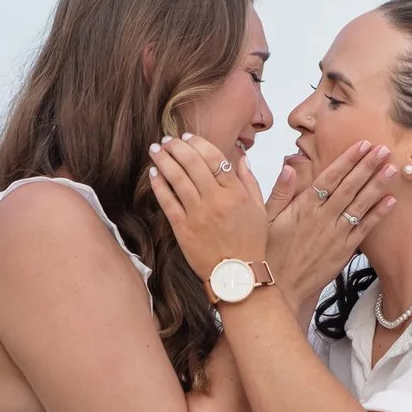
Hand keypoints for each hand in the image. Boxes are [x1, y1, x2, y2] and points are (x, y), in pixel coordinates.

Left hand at [148, 133, 268, 276]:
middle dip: (177, 147)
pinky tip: (153, 173)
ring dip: (164, 160)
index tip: (188, 136)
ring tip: (155, 149)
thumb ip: (249, 180)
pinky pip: (167, 201)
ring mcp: (198, 214)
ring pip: (177, 179)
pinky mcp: (182, 228)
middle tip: (167, 139)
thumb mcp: (258, 209)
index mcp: (235, 193)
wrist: (236, 275)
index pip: (214, 158)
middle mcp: (216, 201)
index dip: (198, 143)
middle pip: (192, 164)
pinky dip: (159, 185)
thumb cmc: (249, 242)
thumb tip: (240, 156)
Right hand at [267, 140, 397, 308]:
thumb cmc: (270, 253)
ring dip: (377, 185)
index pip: (330, 177)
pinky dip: (378, 214)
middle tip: (383, 149)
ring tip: (392, 168)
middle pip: (349, 186)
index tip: (362, 145)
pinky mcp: (344, 251)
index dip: (347, 160)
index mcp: (304, 207)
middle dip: (367, 166)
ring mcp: (336, 234)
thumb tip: (289, 168)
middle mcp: (323, 218)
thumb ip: (279, 192)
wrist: (279, 289)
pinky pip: (364, 229)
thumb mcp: (264, 219)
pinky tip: (391, 201)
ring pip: (360, 205)